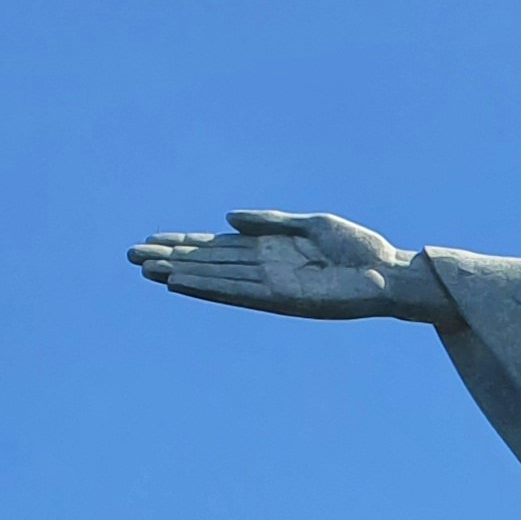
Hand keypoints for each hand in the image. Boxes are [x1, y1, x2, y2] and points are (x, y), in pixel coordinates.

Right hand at [127, 210, 452, 321]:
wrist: (390, 274)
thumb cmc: (360, 250)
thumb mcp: (312, 225)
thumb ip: (270, 222)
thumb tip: (228, 220)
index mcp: (270, 250)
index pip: (218, 248)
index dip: (184, 244)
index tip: (151, 241)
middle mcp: (265, 270)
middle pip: (208, 263)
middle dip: (171, 258)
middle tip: (130, 256)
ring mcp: (271, 286)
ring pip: (215, 278)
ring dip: (180, 274)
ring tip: (146, 270)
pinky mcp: (282, 299)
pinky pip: (238, 292)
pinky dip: (209, 288)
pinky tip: (182, 283)